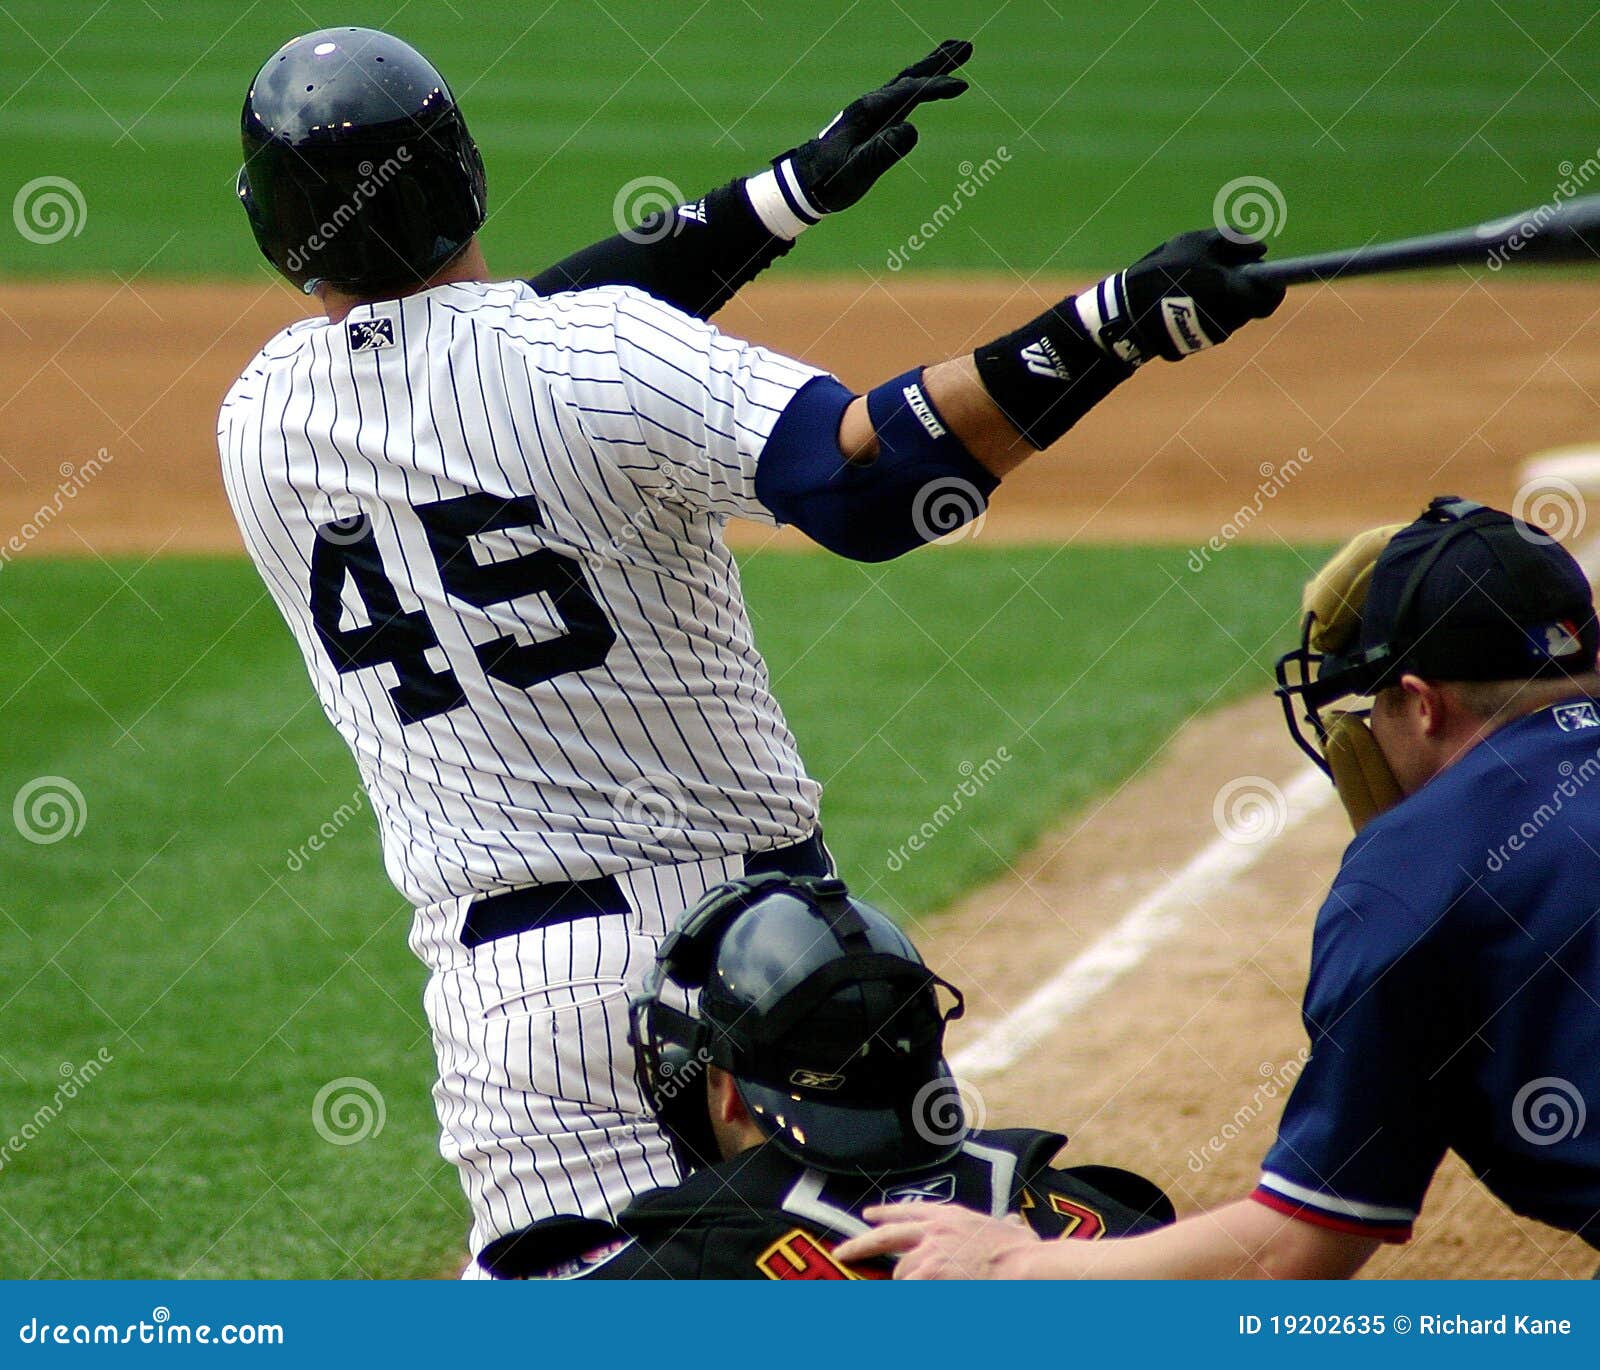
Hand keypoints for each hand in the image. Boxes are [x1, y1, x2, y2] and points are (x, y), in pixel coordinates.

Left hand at [776, 40, 972, 218]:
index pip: (909, 93)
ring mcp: (872, 111)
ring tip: (955, 54)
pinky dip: (919, 86)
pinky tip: (927, 87)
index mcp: (868, 112)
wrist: (803, 184)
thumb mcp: (856, 172)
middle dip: (939, 62)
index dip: (937, 89)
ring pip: (907, 82)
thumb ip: (882, 152)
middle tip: (967, 45)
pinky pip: (901, 96)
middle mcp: (870, 104)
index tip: (963, 87)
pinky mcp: (872, 121)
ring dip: (931, 68)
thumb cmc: (828, 181)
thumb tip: (912, 130)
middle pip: (910, 76)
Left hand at [835, 1202, 1040, 1278]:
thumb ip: (1004, 1224)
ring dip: (908, 1283)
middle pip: (886, 1235)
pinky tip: (923, 1294)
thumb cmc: (1021, 1250)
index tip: (870, 1215)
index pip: (910, 1210)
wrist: (1022, 1265)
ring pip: (901, 1272)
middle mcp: (934, 1229)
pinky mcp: (929, 1274)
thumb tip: (1010, 1220)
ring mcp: (929, 1252)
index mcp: (950, 1216)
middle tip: (842, 1251)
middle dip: (860, 1244)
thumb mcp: (1009, 1228)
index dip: (887, 1213)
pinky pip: (910, 1287)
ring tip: (929, 1287)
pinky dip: (912, 1292)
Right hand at [1084, 230, 1285, 365]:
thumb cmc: (1162, 272)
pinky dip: (1204, 312)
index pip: (1271, 296)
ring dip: (1222, 299)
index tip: (1266, 272)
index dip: (1274, 285)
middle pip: (1250, 305)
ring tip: (1194, 283)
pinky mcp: (1197, 344)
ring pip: (1231, 315)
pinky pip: (1211, 324)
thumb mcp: (1195, 243)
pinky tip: (1181, 300)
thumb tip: (1260, 249)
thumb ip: (1232, 241)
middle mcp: (1229, 320)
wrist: (1126, 312)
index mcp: (1233, 292)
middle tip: (1220, 270)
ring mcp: (1212, 335)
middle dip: (1240, 287)